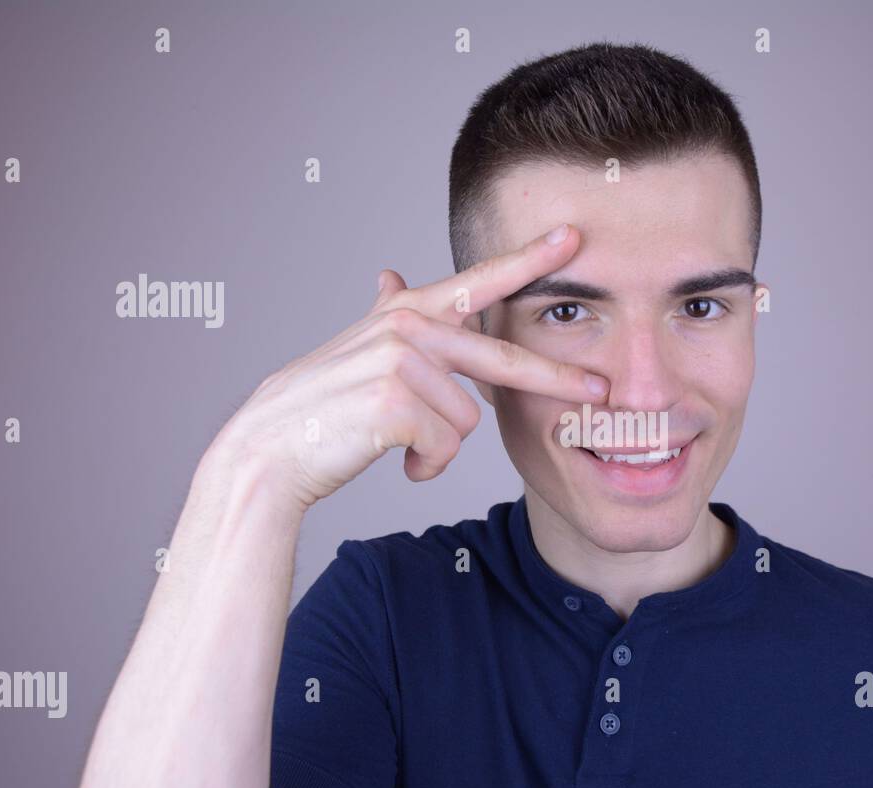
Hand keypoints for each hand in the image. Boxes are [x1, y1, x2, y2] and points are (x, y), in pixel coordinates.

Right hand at [209, 223, 606, 510]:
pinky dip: (423, 464)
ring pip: (466, 422)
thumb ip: (386, 312)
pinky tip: (392, 456)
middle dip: (556, 380)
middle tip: (601, 394)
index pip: (479, 281)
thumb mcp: (357, 347)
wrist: (271, 449)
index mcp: (407, 311)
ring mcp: (402, 362)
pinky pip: (444, 447)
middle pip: (503, 361)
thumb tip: (389, 271)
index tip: (573, 236)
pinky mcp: (396, 402)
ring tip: (395, 440)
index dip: (529, 258)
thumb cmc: (322, 405)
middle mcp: (408, 327)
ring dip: (437, 445)